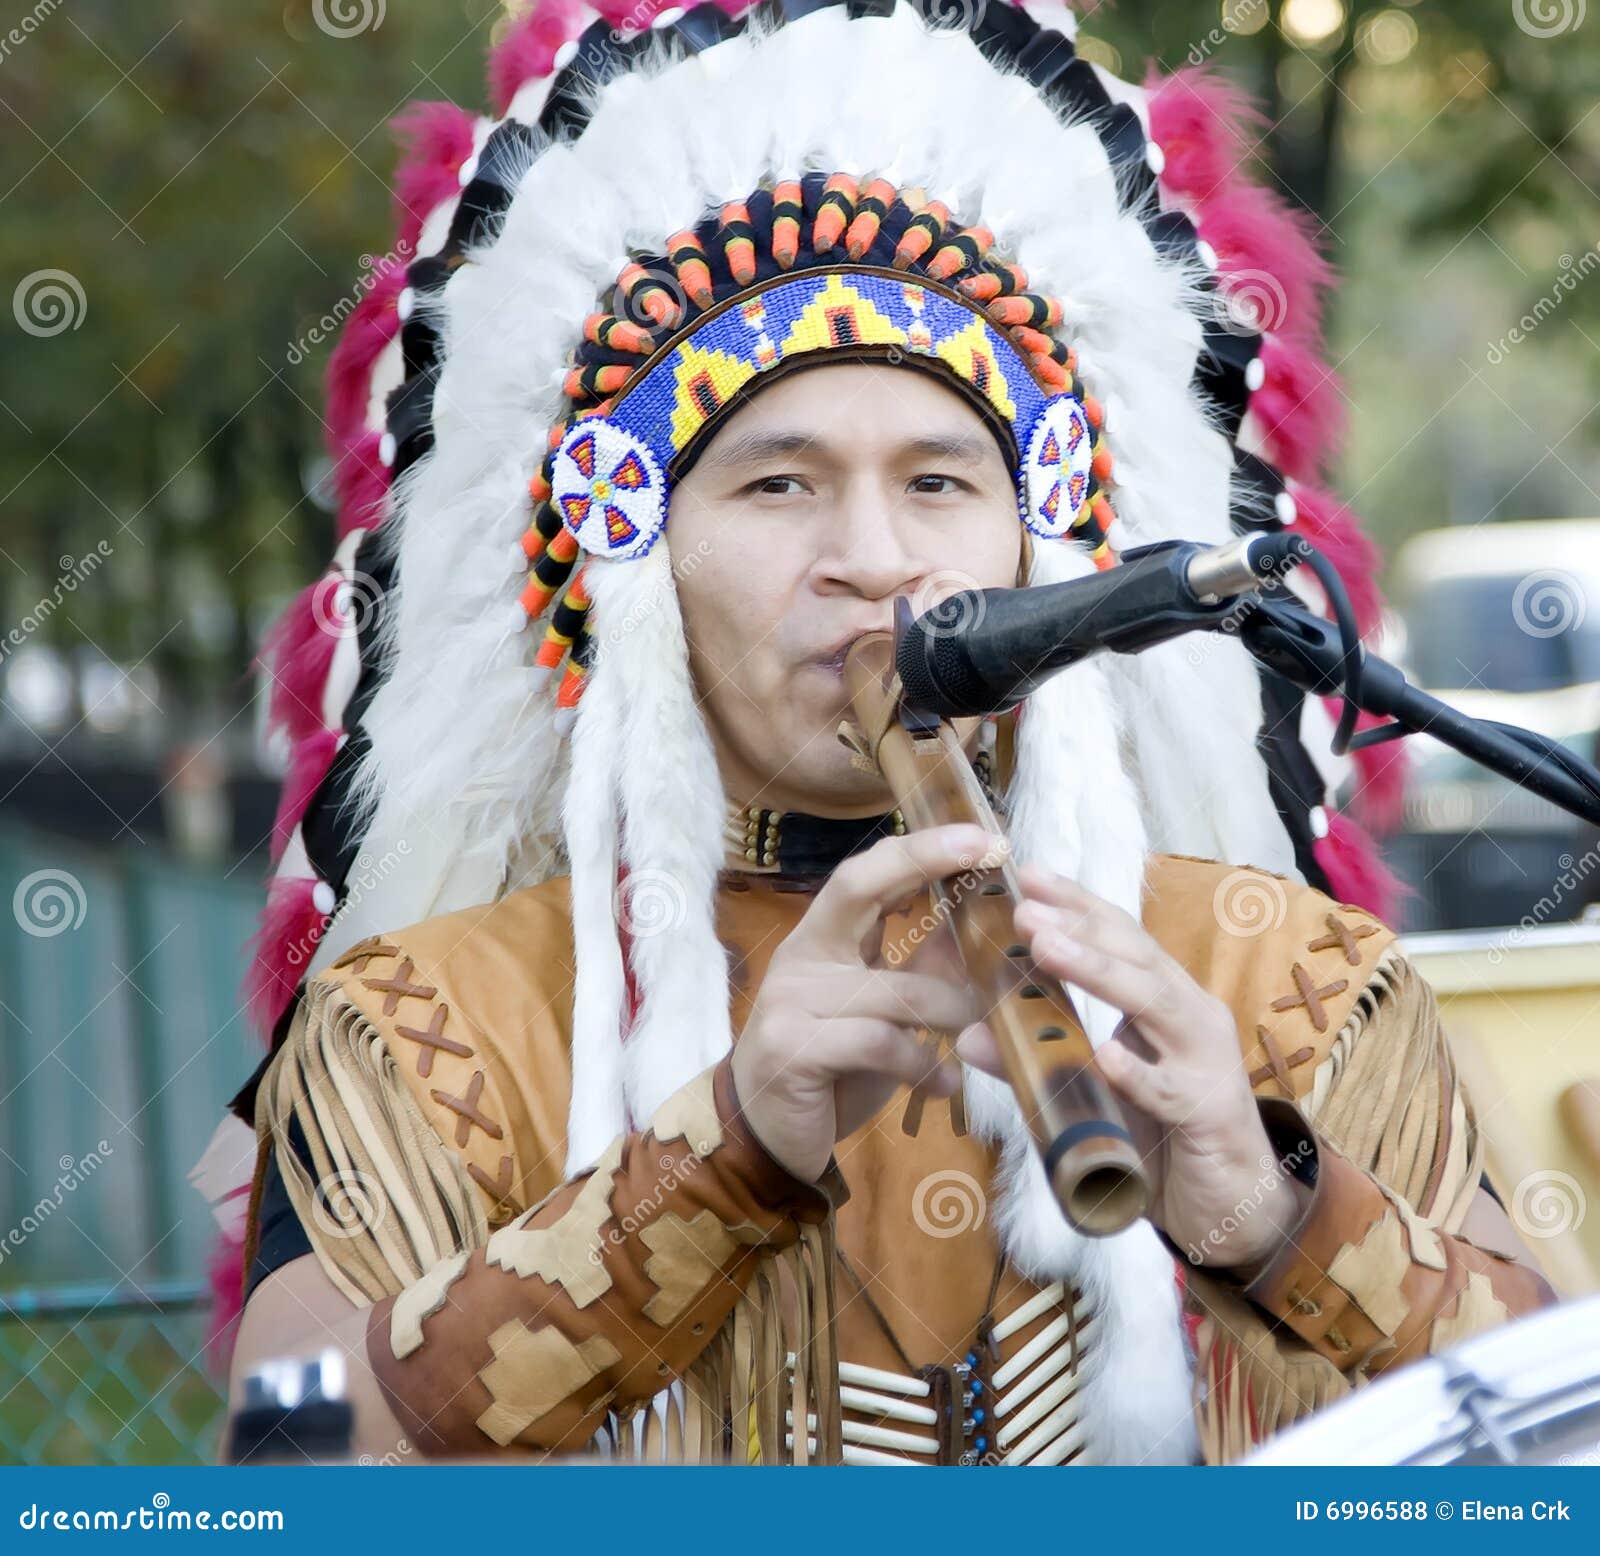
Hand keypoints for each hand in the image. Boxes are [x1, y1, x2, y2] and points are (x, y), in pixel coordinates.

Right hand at [730, 823, 1004, 1182]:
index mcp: (822, 939)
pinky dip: (924, 1064)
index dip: (921, 850)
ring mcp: (790, 1000)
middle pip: (857, 887)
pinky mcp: (791, 1048)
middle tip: (989, 857)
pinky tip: (944, 1084)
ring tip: (979, 1033)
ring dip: (952, 1011)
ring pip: (896, 989)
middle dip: (926, 862)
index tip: (981, 836)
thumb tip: (974, 925)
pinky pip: (879, 1042)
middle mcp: (801, 956)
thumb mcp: (883, 1013)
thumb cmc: (830, 1069)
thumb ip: (920, 969)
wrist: (765, 1136)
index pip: (866, 874)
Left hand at [956, 863, 1307, 1271]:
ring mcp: (1206, 1063)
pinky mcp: (1211, 1115)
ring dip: (1099, 974)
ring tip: (1046, 950)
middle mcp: (1190, 1017)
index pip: (1119, 936)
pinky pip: (1171, 1091)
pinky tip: (1107, 1057)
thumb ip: (1035, 1060)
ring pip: (1154, 1005)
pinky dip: (1139, 1073)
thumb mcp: (1092, 1090)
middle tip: (1024, 907)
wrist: (1229, 1205)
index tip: (1027, 874)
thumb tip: (967, 1035)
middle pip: (1136, 956)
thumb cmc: (1159, 1132)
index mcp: (1163, 1000)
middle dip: (1079, 926)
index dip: (1076, 903)